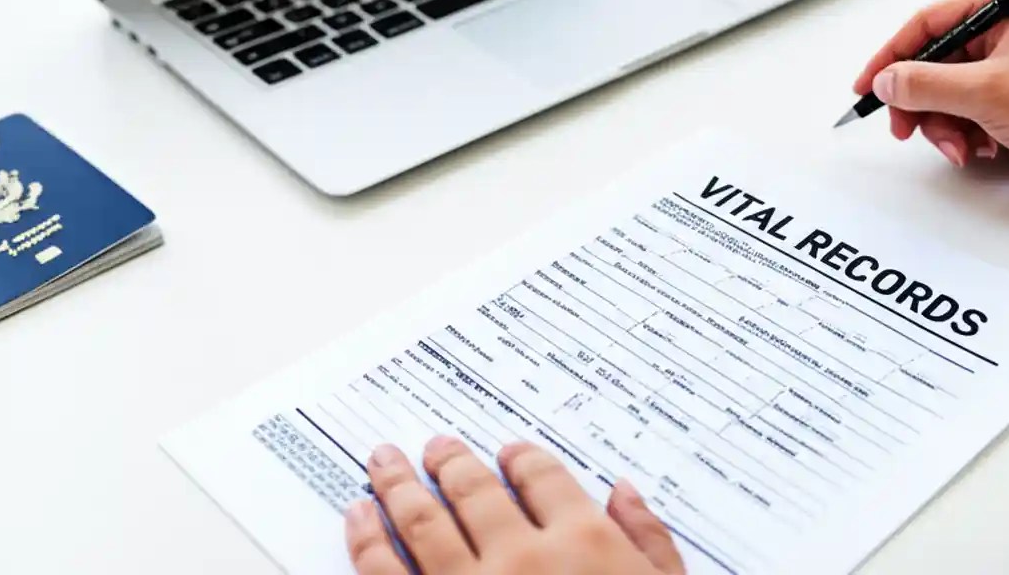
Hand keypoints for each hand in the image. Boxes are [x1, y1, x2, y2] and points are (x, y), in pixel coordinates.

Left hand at [345, 437, 685, 574]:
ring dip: (398, 484)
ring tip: (384, 463)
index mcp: (585, 544)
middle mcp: (523, 556)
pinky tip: (358, 518)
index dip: (521, 458)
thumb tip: (624, 493)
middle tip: (435, 447)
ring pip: (421, 519)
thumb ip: (650, 545)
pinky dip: (366, 539)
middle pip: (475, 489)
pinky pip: (384, 572)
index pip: (543, 477)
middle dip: (451, 462)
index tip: (509, 452)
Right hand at [853, 0, 1008, 207]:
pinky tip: (979, 150)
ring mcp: (1007, 73)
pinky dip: (960, 135)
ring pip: (943, 94)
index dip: (893, 53)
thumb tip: (886, 81)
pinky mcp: (1008, 105)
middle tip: (904, 127)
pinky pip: (961, 115)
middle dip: (917, 100)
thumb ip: (925, 84)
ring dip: (941, 125)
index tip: (868, 84)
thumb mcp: (986, 92)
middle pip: (932, 62)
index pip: (931, 22)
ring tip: (958, 146)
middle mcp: (1007, 37)